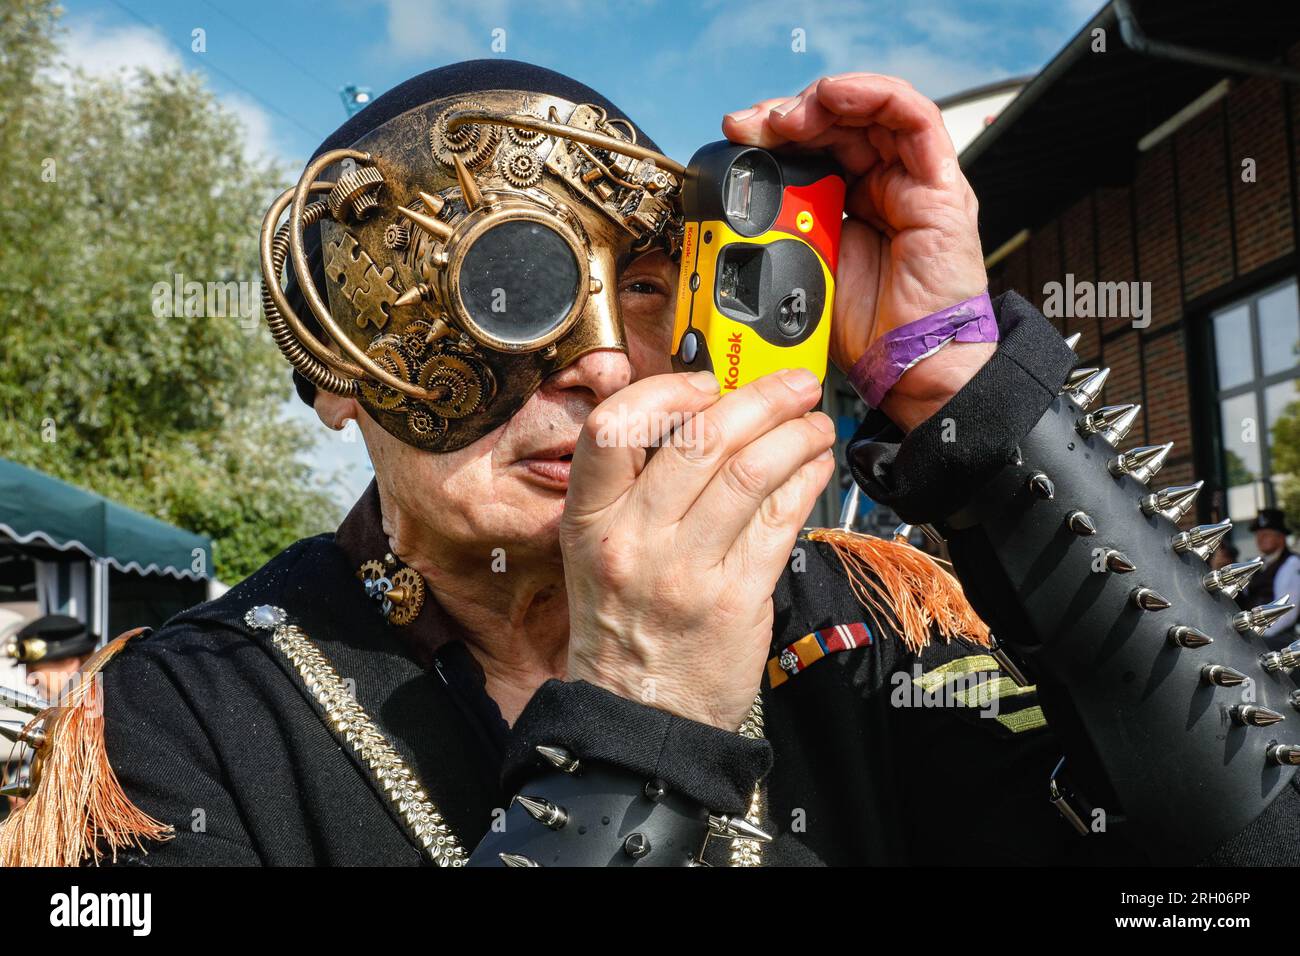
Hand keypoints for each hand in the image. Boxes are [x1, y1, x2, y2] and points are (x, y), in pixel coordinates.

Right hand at [559, 368, 836, 729]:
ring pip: (750, 472)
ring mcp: (685, 571)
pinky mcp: (736, 599)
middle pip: (700, 440)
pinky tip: (816, 464)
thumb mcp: (598, 552)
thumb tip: (704, 418)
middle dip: (760, 397)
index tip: (705, 384)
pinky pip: (780, 520)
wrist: (640, 715)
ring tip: (814, 422)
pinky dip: (807, 479)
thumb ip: (636, 489)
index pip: (611, 429)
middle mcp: (633, 540)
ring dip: (795, 433)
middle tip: (793, 383)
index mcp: (590, 521)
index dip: (664, 392)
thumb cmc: (623, 627)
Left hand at [722, 73, 994, 428]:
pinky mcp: (940, 185)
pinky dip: (873, 95)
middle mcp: (883, 185)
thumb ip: (777, 232)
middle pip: (837, 122)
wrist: (906, 366)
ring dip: (823, 100)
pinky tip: (834, 97)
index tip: (736, 136)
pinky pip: (913, 118)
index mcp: (849, 203)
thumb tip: (731, 211)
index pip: (813, 145)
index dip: (773, 133)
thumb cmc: (864, 332)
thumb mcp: (800, 269)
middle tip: (751, 125)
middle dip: (788, 114)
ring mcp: (912, 182)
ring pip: (871, 110)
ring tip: (786, 116)